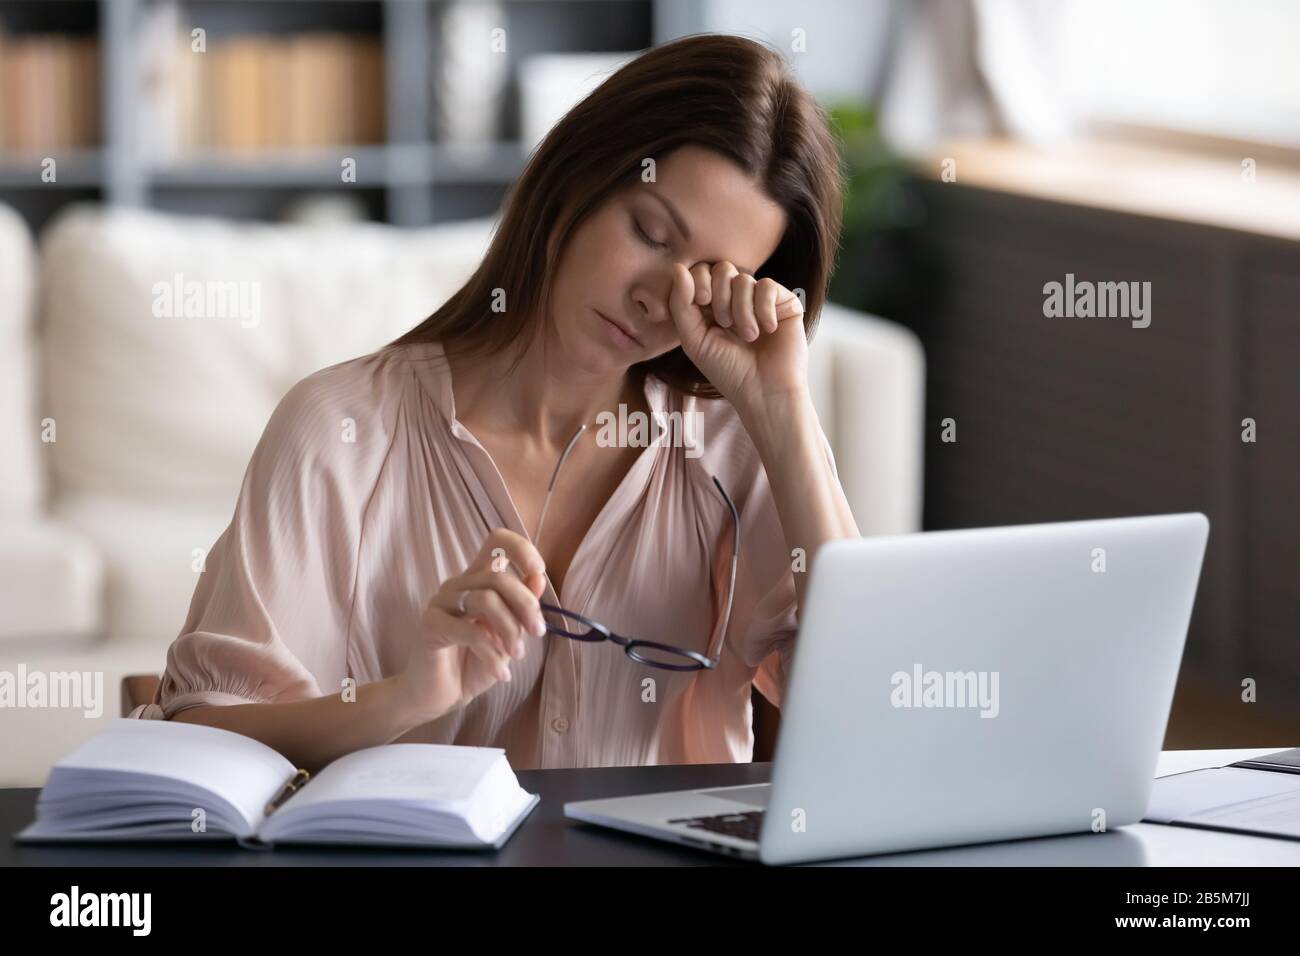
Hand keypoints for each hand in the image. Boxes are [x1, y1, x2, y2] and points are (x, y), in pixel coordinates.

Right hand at [397, 529, 548, 721]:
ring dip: (510, 631)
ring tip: (516, 656)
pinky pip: (470, 631)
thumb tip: (538, 578)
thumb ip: (521, 607)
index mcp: (477, 580)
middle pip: (498, 577)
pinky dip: (492, 655)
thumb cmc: (474, 663)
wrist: (440, 696)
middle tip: (538, 633)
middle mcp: (458, 585)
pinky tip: (501, 674)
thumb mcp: (508, 635)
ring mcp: (441, 602)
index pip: (496, 543)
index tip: (538, 571)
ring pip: (485, 599)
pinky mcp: (430, 625)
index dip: (520, 549)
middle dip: (526, 606)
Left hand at [667, 261, 808, 412]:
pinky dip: (763, 308)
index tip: (701, 302)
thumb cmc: (728, 371)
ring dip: (741, 310)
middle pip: (722, 268)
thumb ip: (681, 304)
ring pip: (744, 279)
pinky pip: (768, 286)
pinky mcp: (784, 302)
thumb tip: (678, 267)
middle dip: (719, 295)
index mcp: (712, 306)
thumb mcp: (694, 340)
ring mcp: (761, 300)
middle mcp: (736, 299)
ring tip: (748, 336)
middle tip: (725, 323)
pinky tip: (767, 329)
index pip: (701, 272)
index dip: (698, 280)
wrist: (764, 392)